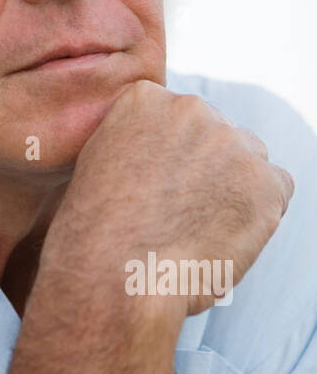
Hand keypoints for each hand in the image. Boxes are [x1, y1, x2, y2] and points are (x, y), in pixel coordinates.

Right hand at [36, 79, 294, 320]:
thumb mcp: (98, 162)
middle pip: (216, 134)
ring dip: (234, 188)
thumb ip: (135, 141)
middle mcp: (192, 109)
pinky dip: (259, 214)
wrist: (111, 274)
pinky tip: (223, 238)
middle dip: (205, 169)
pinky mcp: (265, 183)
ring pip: (249, 159)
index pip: (178, 118)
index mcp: (145, 99)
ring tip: (199, 229)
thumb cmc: (96, 233)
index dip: (171, 157)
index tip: (157, 187)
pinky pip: (277, 190)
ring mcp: (233, 144)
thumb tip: (169, 155)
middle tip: (180, 213)